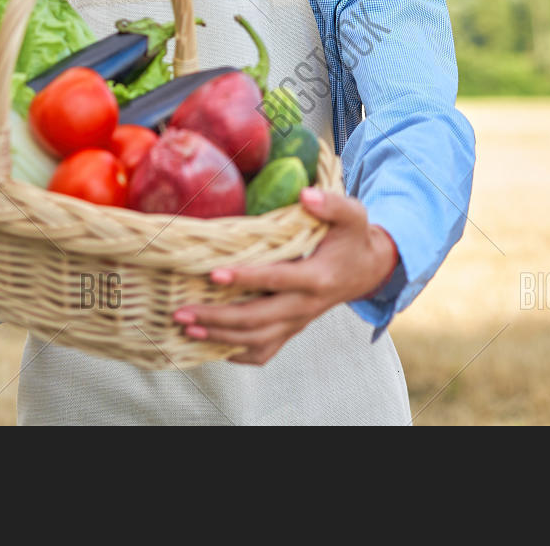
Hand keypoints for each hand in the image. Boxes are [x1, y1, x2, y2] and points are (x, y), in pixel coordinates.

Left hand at [173, 187, 397, 365]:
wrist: (367, 271)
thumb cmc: (352, 238)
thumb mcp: (352, 215)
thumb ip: (331, 204)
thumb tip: (305, 195)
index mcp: (318, 277)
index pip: (277, 280)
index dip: (246, 279)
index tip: (214, 274)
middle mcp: (306, 305)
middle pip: (258, 319)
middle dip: (218, 319)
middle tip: (182, 313)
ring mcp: (298, 321)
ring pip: (257, 339)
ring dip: (220, 337)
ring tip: (187, 329)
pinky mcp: (292, 329)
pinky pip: (264, 351)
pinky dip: (237, 354)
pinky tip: (210, 347)